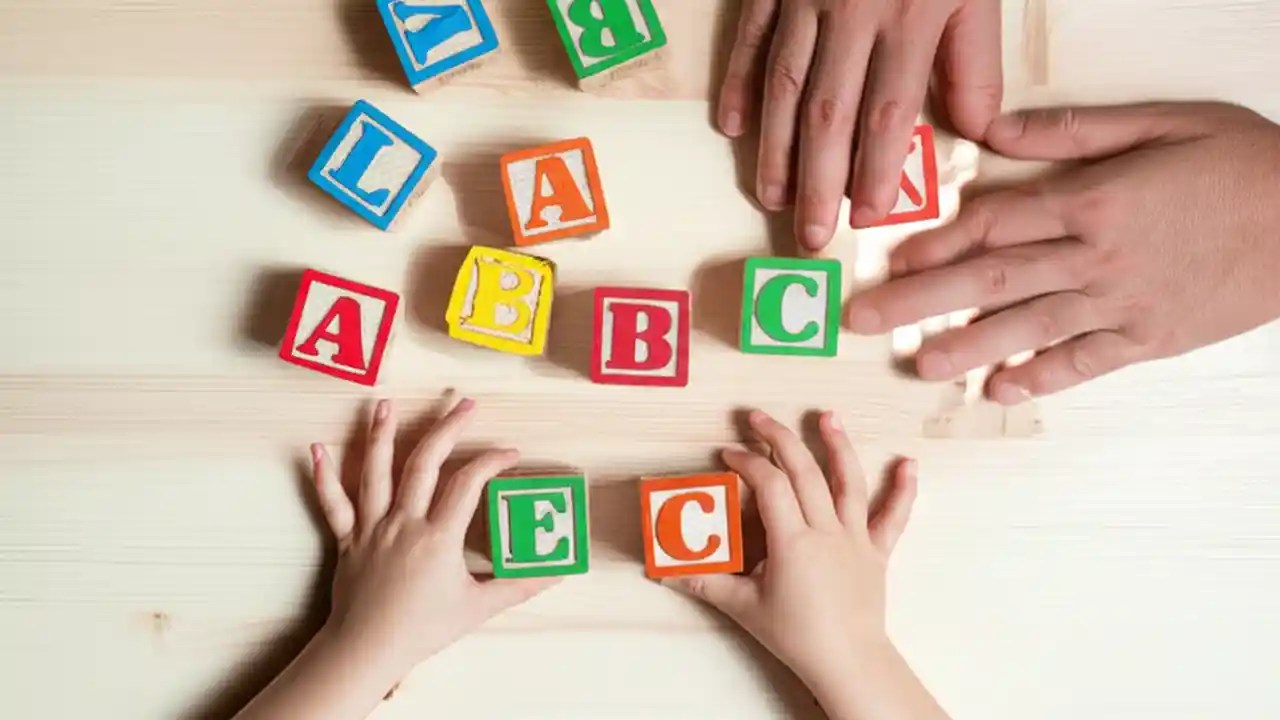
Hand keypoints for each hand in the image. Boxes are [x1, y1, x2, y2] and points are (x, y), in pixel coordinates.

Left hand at [312, 398, 556, 676]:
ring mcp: (373, 528)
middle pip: (424, 463)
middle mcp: (404, 523)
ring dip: (381, 435)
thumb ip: (519, 586)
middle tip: (464, 404)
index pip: (467, 484)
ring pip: (376, 472)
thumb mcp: (478, 608)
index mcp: (438, 538)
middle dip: (447, 429)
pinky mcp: (349, 539)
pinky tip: (318, 449)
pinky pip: (334, 503)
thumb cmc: (423, 631)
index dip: (491, 461)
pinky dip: (324, 476)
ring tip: (385, 405)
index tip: (508, 453)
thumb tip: (557, 573)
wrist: (368, 650)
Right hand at [665, 410, 946, 719]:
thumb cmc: (797, 636)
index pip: (770, 486)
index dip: (748, 463)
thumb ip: (706, 582)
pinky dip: (903, 490)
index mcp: (793, 542)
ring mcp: (855, 538)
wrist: (847, 661)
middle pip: (805, 472)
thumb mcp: (744, 608)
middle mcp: (826, 531)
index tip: (728, 452)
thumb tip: (667, 570)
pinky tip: (909, 464)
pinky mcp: (876, 552)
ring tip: (827, 416)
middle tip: (757, 417)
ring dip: (838, 445)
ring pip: (849, 482)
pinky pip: (892, 517)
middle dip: (779, 438)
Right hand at [718, 0, 1002, 250]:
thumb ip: (974, 59)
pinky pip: (750, 36)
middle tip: (809, 236)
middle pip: (830, 113)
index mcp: (911, 17)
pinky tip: (731, 127)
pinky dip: (737, 82)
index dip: (876, 172)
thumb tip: (975, 131)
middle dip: (819, 181)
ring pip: (784, 84)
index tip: (865, 218)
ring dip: (775, 147)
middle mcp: (853, 13)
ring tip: (773, 198)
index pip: (889, 113)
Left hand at [847, 102, 1279, 402]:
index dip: (936, 243)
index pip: (995, 224)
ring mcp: (1121, 304)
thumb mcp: (1159, 122)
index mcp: (1092, 201)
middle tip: (864, 320)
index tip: (891, 260)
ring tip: (916, 363)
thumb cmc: (1240, 163)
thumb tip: (995, 129)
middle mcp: (1096, 258)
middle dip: (919, 300)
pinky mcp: (1149, 337)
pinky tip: (999, 389)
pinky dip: (1041, 377)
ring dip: (966, 346)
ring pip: (1028, 327)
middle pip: (991, 280)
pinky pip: (1085, 363)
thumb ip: (1071, 131)